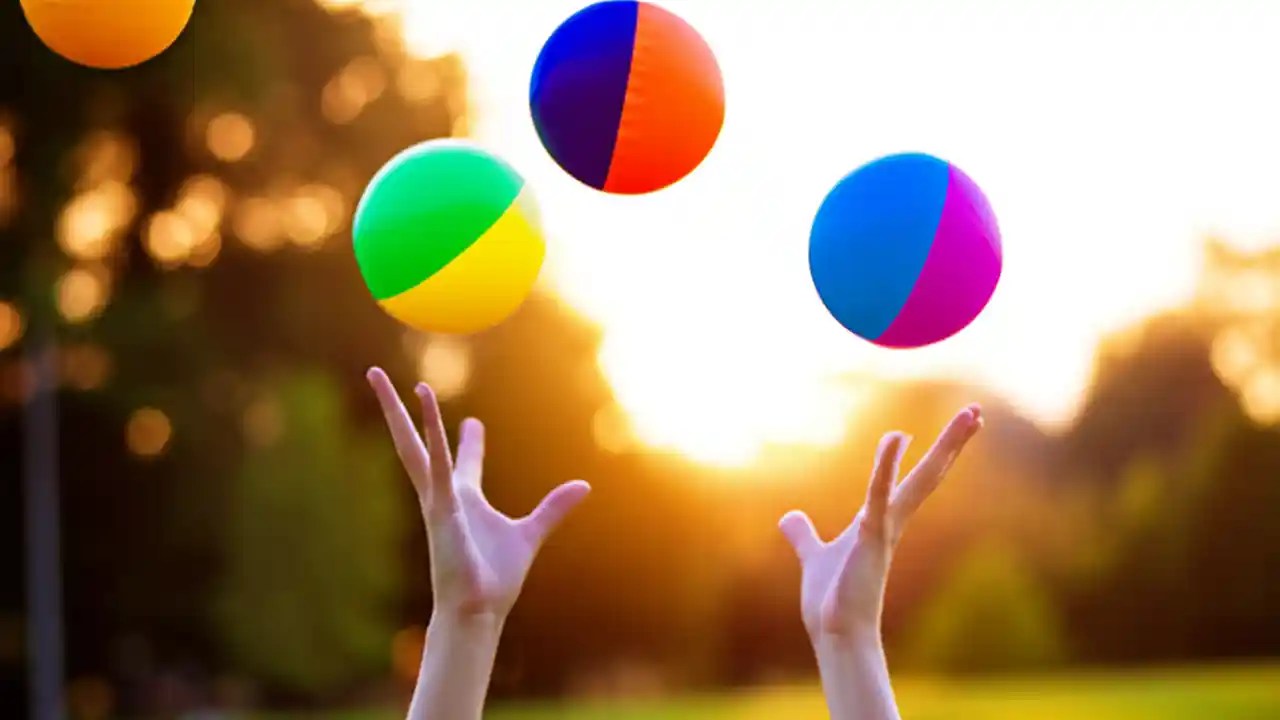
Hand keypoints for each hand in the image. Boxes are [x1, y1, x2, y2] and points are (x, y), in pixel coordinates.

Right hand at [367, 367, 590, 622]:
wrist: (478, 610)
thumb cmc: (496, 580)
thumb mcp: (531, 534)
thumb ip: (554, 508)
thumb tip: (584, 486)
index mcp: (463, 499)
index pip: (461, 458)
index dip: (468, 439)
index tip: (473, 420)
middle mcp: (444, 494)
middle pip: (416, 444)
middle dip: (399, 411)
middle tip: (382, 377)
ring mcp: (437, 501)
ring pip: (417, 448)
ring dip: (405, 414)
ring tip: (392, 379)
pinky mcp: (440, 511)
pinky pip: (436, 469)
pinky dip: (433, 440)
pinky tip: (424, 411)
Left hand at [780, 405, 982, 641]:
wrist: (836, 635)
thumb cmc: (830, 602)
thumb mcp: (814, 556)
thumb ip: (804, 536)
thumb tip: (788, 519)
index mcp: (881, 523)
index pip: (913, 480)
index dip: (933, 453)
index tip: (955, 427)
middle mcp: (891, 523)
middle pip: (928, 475)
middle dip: (952, 443)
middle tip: (976, 411)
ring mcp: (885, 530)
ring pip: (920, 480)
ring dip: (946, 447)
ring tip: (970, 415)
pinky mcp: (871, 539)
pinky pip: (879, 495)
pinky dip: (886, 467)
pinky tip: (895, 437)